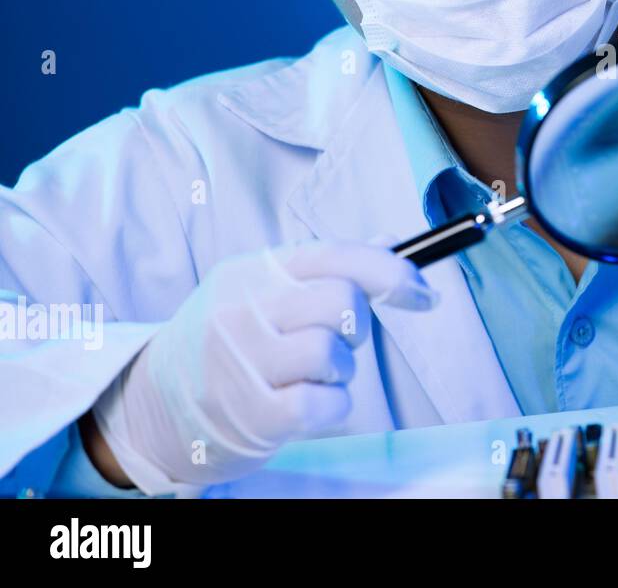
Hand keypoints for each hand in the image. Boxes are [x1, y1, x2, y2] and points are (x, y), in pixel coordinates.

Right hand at [91, 241, 431, 491]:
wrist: (152, 408)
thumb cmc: (226, 344)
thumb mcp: (260, 292)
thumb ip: (322, 271)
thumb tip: (393, 246)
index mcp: (253, 270)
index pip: (337, 255)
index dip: (392, 271)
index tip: (423, 293)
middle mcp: (243, 308)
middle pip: (345, 302)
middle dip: (356, 326)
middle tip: (332, 342)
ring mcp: (242, 362)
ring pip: (335, 352)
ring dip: (340, 370)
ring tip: (308, 375)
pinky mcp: (251, 414)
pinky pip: (327, 402)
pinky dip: (331, 405)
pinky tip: (305, 404)